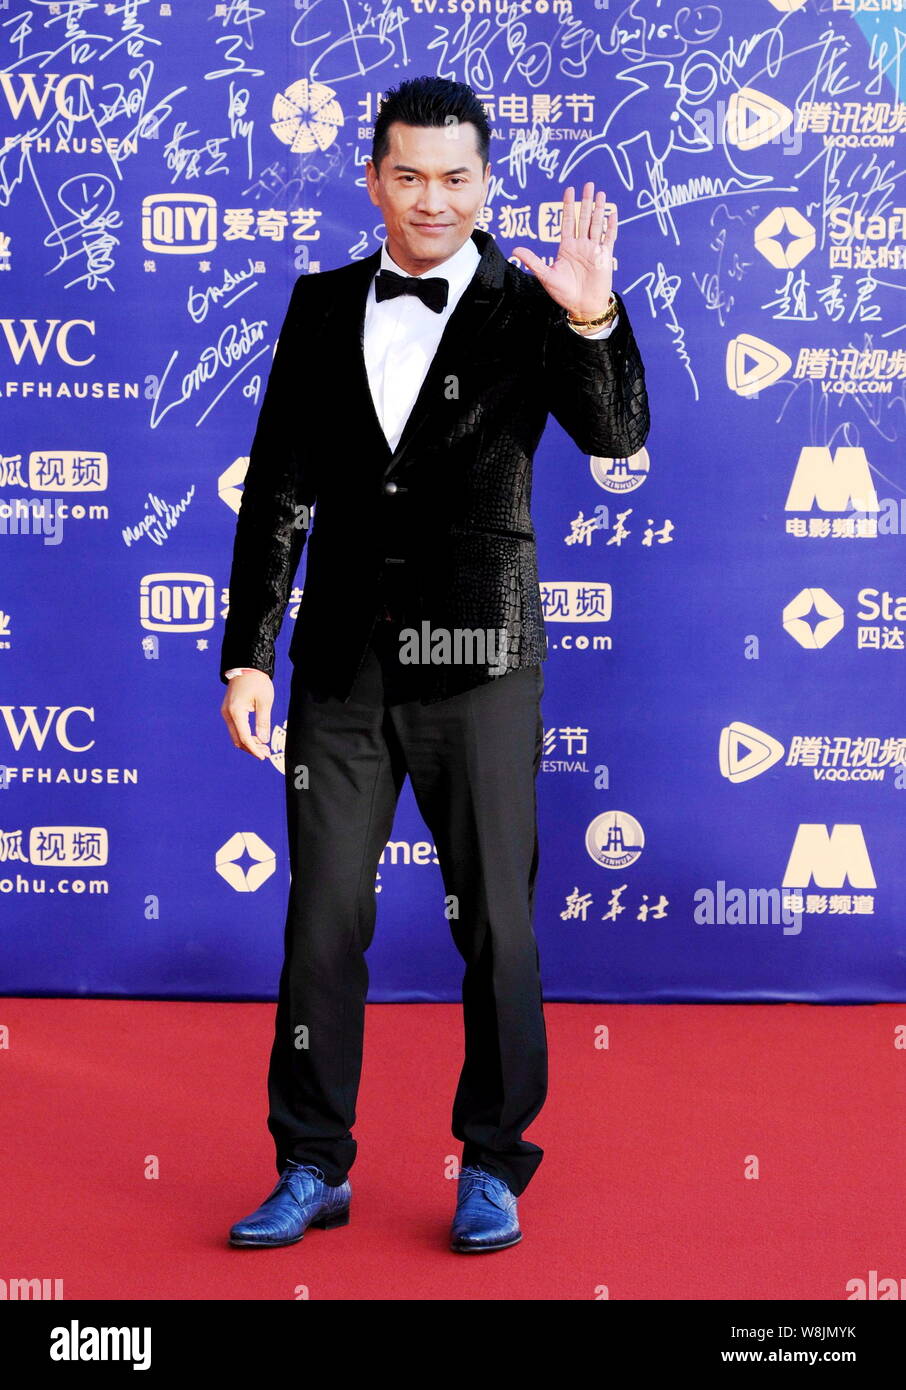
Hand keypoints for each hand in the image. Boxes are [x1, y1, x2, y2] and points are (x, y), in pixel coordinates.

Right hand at [221, 670, 273, 759]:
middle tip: (266, 753)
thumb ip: (263, 722)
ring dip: (248, 743)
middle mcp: (227, 714)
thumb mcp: (264, 701)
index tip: (264, 756)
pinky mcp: (228, 711)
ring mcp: (226, 712)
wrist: (246, 667)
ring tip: (264, 747)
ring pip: (235, 735)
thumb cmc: (257, 682)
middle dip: (251, 749)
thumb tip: (263, 740)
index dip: (254, 749)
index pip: (244, 737)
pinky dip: (245, 735)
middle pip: (238, 740)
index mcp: (236, 712)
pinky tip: (256, 737)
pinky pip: (235, 728)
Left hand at [512, 182, 616, 318]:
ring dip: (598, 209)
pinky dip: (610, 225)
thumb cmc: (564, 293)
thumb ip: (532, 261)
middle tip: (589, 184)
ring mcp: (593, 249)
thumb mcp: (546, 276)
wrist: (582, 306)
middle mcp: (581, 245)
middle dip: (586, 201)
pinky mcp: (605, 256)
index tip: (569, 190)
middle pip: (584, 218)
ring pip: (596, 224)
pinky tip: (611, 212)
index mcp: (566, 247)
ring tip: (600, 193)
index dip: (568, 205)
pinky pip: (608, 237)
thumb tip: (514, 250)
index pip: (568, 221)